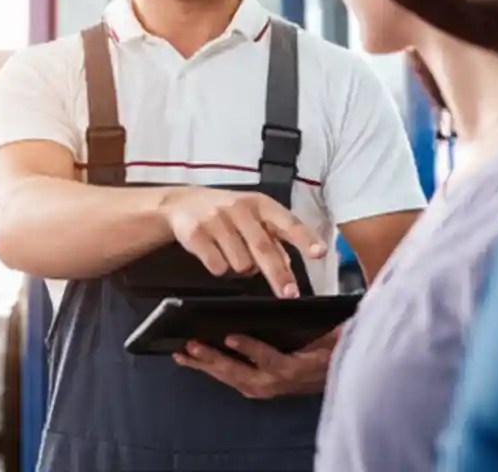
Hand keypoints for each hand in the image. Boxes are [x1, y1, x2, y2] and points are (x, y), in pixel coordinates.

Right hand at [160, 187, 326, 297]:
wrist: (179, 204)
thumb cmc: (225, 212)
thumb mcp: (252, 217)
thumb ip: (273, 238)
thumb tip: (290, 264)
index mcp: (260, 204)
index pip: (287, 222)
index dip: (304, 238)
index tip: (319, 253)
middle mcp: (239, 208)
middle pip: (264, 247)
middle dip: (278, 274)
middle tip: (289, 294)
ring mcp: (216, 220)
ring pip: (240, 262)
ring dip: (242, 269)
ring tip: (234, 258)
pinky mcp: (195, 234)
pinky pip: (217, 265)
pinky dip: (220, 268)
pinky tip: (215, 258)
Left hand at [173, 330, 338, 398]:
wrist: (339, 373)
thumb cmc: (332, 348)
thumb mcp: (327, 336)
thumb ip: (309, 328)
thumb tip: (288, 306)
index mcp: (294, 368)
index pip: (269, 359)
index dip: (249, 349)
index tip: (230, 336)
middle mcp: (276, 383)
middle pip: (240, 373)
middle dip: (213, 359)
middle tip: (191, 345)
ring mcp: (266, 388)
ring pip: (231, 378)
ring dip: (206, 367)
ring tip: (182, 355)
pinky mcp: (260, 389)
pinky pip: (232, 380)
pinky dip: (212, 370)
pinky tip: (195, 361)